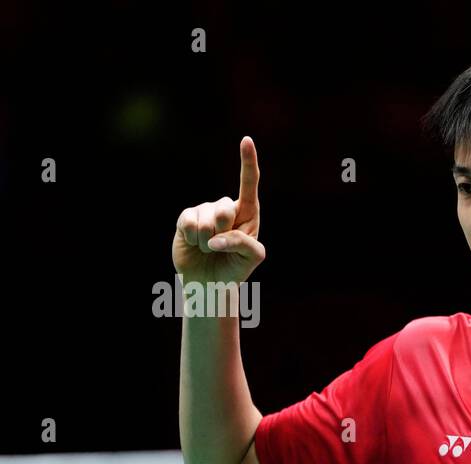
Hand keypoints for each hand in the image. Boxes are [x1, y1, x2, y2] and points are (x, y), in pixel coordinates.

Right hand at [172, 136, 265, 289]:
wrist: (210, 283)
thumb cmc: (235, 268)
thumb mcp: (252, 258)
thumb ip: (243, 244)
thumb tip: (217, 238)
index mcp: (248, 213)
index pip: (249, 184)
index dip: (248, 162)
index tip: (246, 140)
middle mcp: (226, 208)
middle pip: (225, 210)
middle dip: (223, 232)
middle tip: (222, 246)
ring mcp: (205, 211)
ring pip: (206, 220)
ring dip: (207, 241)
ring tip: (208, 248)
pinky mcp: (186, 218)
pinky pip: (188, 222)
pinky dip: (192, 238)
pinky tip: (194, 243)